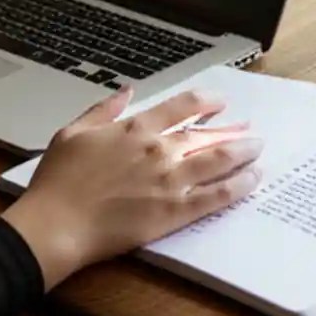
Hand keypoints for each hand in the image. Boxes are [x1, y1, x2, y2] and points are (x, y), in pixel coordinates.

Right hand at [2, 88, 262, 288]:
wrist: (56, 224)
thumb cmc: (58, 181)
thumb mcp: (73, 133)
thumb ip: (103, 109)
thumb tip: (125, 91)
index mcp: (135, 129)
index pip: (181, 107)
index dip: (205, 102)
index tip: (220, 103)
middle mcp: (158, 151)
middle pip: (206, 135)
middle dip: (232, 130)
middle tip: (250, 130)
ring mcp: (170, 182)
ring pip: (219, 161)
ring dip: (243, 153)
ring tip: (259, 149)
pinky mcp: (174, 212)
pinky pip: (215, 196)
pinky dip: (238, 186)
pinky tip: (253, 180)